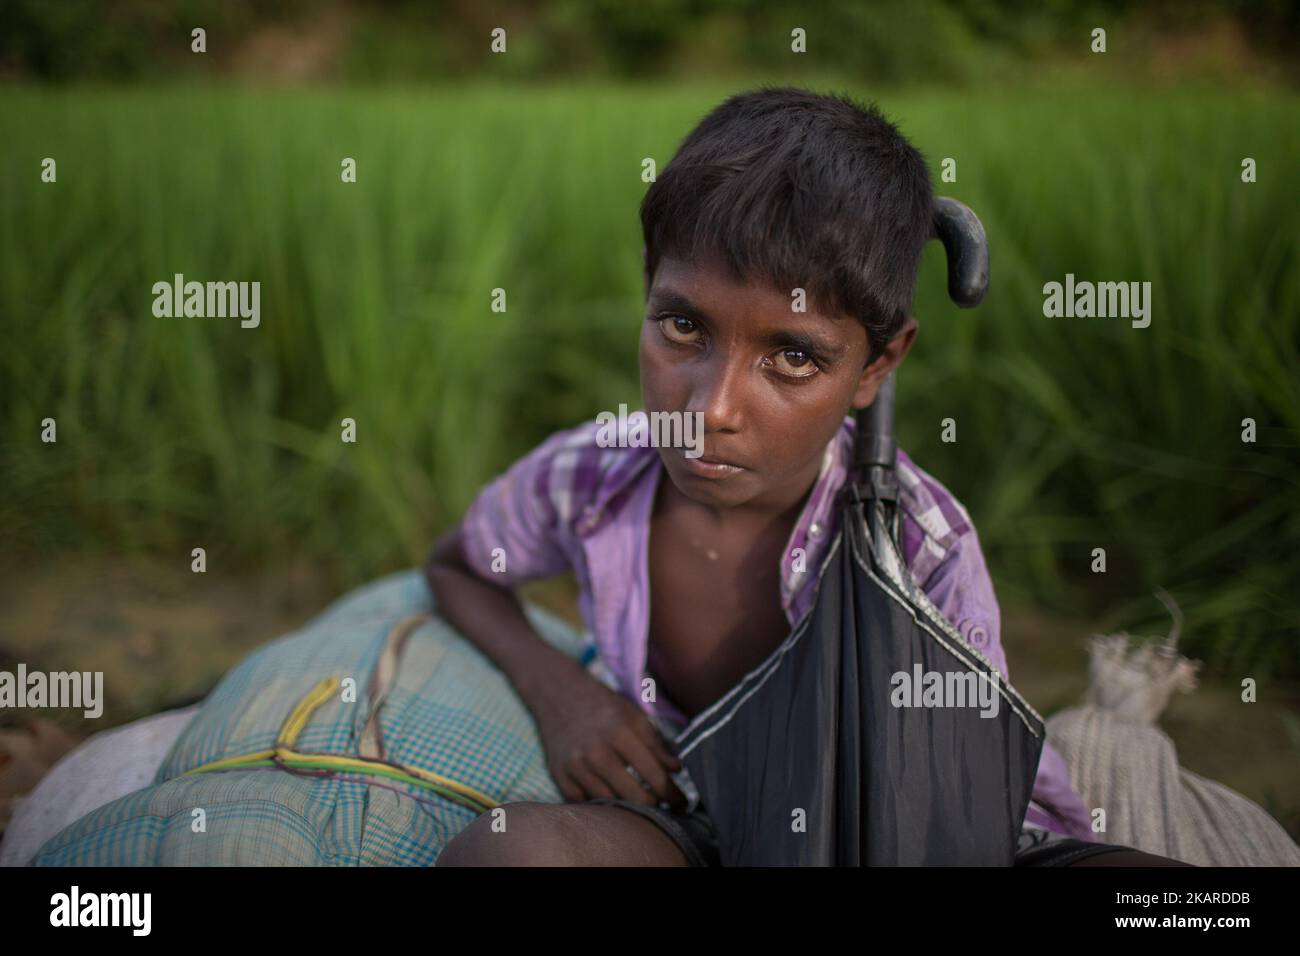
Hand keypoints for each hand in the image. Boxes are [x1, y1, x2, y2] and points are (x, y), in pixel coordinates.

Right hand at [532, 670, 685, 807]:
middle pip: (634, 796)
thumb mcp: (635, 716)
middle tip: (664, 806)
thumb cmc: (604, 706)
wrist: (558, 693)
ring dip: (628, 808)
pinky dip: (600, 804)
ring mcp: (576, 766)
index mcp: (621, 733)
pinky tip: (611, 798)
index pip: (654, 775)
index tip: (683, 802)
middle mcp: (596, 752)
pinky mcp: (560, 774)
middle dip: (654, 805)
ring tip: (641, 803)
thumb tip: (678, 770)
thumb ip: (657, 744)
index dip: (672, 794)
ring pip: (610, 803)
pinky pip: (585, 803)